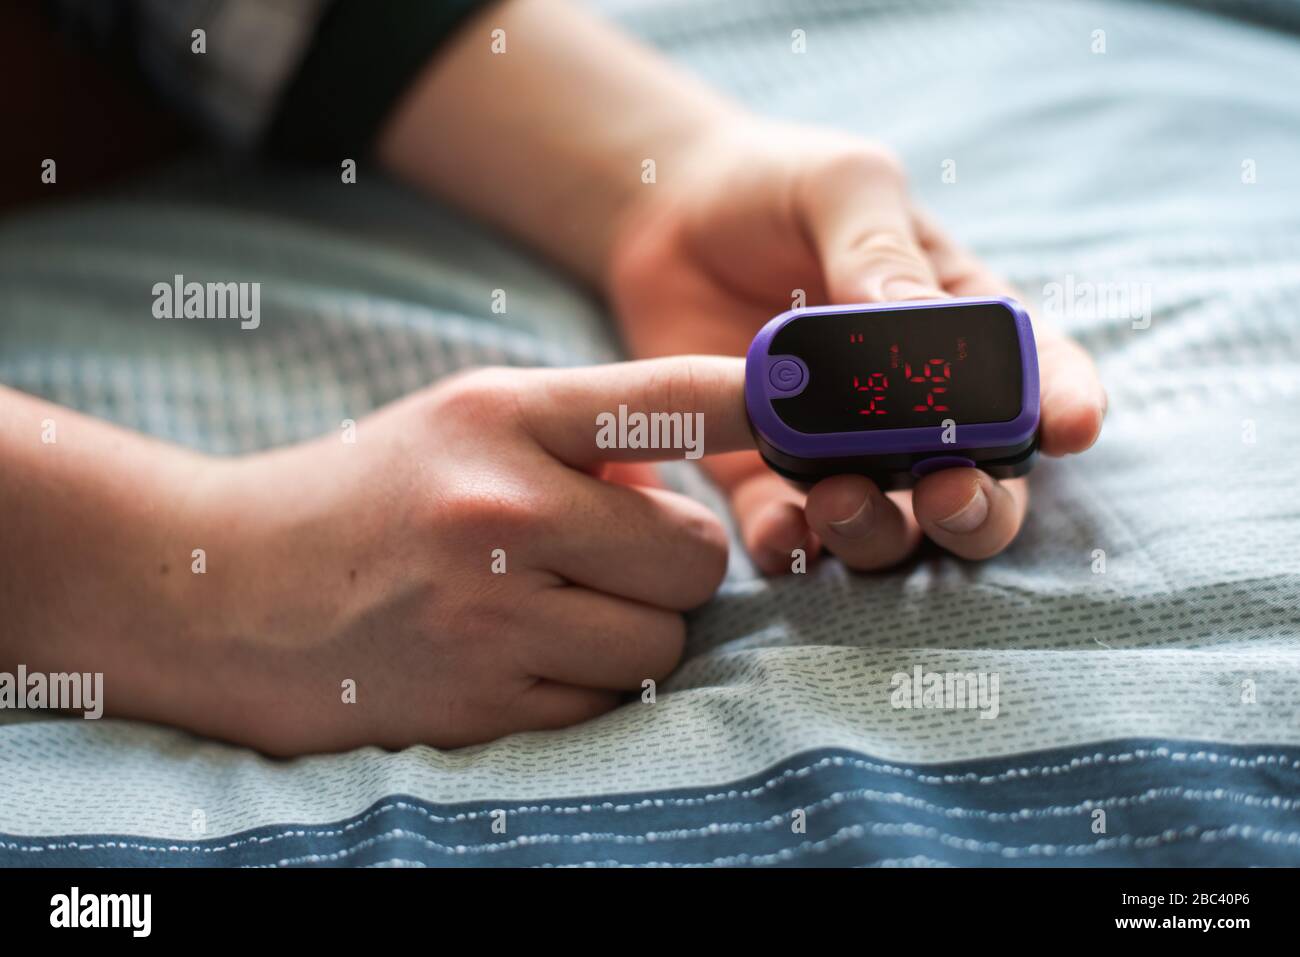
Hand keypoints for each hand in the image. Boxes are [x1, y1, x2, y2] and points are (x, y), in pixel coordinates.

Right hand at [177, 357, 749, 753]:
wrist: (227, 593)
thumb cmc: (369, 495)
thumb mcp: (466, 420)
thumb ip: (586, 432)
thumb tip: (698, 471)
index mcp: (502, 415)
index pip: (672, 395)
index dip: (766, 398)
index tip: (818, 402)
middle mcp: (502, 510)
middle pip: (697, 552)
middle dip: (672, 560)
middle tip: (609, 553)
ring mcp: (491, 615)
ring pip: (664, 638)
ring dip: (636, 628)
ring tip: (560, 604)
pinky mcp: (482, 703)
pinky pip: (608, 698)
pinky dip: (587, 679)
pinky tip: (520, 650)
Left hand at [607, 120, 1105, 573]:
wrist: (667, 215)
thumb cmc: (776, 188)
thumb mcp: (842, 187)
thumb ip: (880, 250)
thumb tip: (916, 319)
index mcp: (960, 328)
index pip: (1039, 376)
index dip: (1067, 407)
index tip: (1072, 428)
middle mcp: (915, 408)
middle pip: (981, 485)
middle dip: (980, 507)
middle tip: (949, 493)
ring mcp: (841, 450)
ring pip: (892, 528)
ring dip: (881, 534)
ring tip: (839, 501)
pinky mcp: (763, 476)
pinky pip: (790, 533)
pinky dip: (791, 545)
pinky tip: (779, 534)